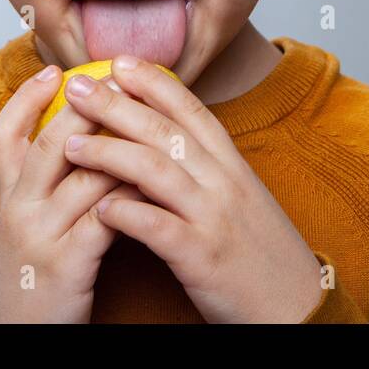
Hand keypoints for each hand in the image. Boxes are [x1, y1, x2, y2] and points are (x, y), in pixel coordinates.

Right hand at [0, 63, 145, 322]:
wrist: (14, 337)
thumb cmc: (34, 278)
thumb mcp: (26, 225)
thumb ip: (44, 186)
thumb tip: (81, 138)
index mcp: (7, 198)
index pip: (4, 135)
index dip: (25, 100)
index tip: (55, 71)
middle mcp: (18, 210)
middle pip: (50, 142)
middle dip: (87, 105)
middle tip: (119, 79)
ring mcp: (41, 236)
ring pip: (85, 174)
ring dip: (124, 146)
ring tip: (154, 122)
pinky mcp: (69, 264)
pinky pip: (108, 216)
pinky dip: (135, 193)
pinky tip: (159, 181)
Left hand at [60, 56, 325, 322]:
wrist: (298, 307)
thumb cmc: (261, 254)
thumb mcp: (241, 197)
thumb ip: (207, 167)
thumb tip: (165, 139)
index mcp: (232, 164)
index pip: (191, 109)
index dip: (154, 83)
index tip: (120, 61)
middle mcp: (224, 182)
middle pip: (164, 131)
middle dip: (117, 104)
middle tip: (77, 87)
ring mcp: (214, 218)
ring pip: (156, 171)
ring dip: (110, 153)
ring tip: (71, 145)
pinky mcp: (204, 258)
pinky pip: (160, 228)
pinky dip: (126, 216)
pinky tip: (98, 210)